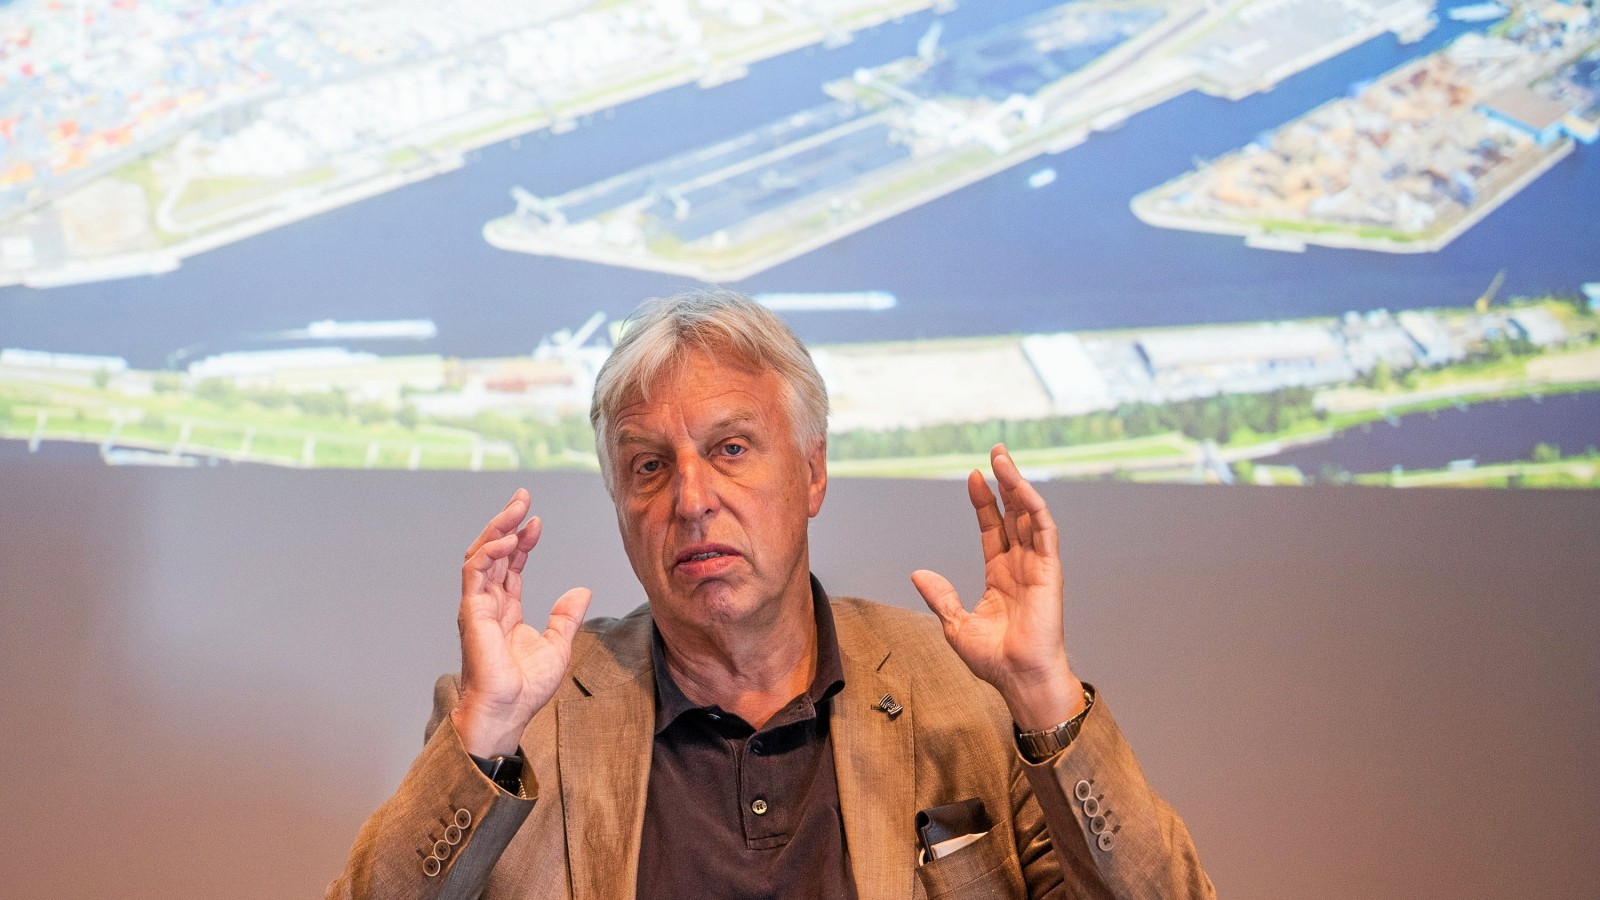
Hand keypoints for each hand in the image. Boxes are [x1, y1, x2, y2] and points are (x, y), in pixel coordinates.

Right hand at [451, 488, 590, 757]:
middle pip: (493, 553)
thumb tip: (581, 591)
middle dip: (506, 522)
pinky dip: (489, 553)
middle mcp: (488, 604)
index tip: (538, 522)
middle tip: (522, 497)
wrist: (507, 710)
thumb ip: (566, 617)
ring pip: (480, 555)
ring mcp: (477, 607)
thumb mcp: (558, 645)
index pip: (510, 566)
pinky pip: (474, 573)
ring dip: (497, 528)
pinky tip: (507, 540)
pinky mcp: (471, 612)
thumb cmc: (526, 687)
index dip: (522, 542)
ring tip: (515, 508)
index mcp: (505, 611)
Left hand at [912, 445, 1083, 730]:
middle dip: (1005, 483)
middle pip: (1013, 514)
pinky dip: (1034, 508)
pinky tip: (1021, 489)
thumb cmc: (994, 660)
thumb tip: (919, 574)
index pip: (992, 529)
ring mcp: (1037, 567)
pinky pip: (1044, 533)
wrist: (1018, 679)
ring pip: (1029, 517)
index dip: (984, 503)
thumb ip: (941, 597)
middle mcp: (1020, 566)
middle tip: (995, 452)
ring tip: (1003, 460)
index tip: (973, 478)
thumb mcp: (956, 625)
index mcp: (1000, 576)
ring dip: (1018, 486)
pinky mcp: (1049, 572)